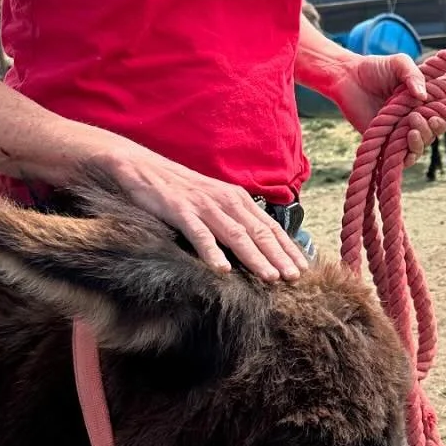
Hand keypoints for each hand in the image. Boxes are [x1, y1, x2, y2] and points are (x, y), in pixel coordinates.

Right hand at [95, 144, 306, 282]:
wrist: (142, 167)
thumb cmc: (181, 190)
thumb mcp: (214, 201)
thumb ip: (235, 219)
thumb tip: (258, 244)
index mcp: (237, 199)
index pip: (269, 227)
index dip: (287, 248)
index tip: (303, 268)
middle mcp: (226, 200)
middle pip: (259, 232)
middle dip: (279, 256)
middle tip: (294, 278)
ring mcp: (204, 205)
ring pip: (236, 234)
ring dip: (255, 257)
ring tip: (270, 277)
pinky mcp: (180, 210)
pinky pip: (199, 234)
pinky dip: (212, 252)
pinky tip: (222, 270)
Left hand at [329, 54, 445, 159]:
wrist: (347, 77)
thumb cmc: (374, 68)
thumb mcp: (399, 63)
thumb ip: (414, 75)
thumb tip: (423, 97)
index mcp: (420, 102)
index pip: (439, 115)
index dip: (442, 117)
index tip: (435, 113)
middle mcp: (412, 119)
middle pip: (432, 133)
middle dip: (431, 129)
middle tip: (416, 117)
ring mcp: (398, 132)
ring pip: (419, 147)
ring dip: (420, 141)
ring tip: (411, 128)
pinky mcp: (384, 144)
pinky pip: (401, 157)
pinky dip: (407, 154)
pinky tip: (406, 140)